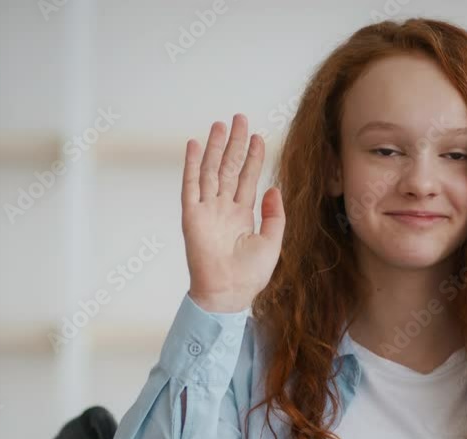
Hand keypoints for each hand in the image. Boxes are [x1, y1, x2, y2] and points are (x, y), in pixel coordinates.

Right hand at [182, 114, 284, 313]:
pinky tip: (194, 145)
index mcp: (241, 215)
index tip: (257, 137)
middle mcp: (223, 208)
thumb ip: (275, 214)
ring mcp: (207, 210)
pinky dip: (191, 164)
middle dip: (235, 143)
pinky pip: (191, 184)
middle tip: (239, 119)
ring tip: (221, 124)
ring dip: (215, 147)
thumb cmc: (249, 275)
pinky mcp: (192, 215)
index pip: (247, 178)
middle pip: (229, 167)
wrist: (229, 292)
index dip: (253, 157)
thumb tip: (274, 188)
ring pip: (211, 170)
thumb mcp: (273, 241)